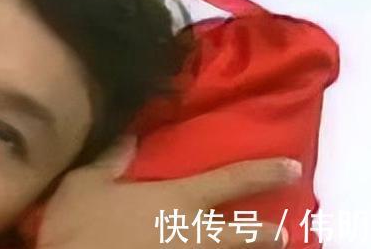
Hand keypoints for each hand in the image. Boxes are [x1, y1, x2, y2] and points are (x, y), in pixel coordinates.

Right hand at [35, 137, 299, 248]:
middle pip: (242, 236)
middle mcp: (192, 234)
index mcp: (177, 200)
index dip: (264, 173)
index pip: (231, 181)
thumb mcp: (85, 183)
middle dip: (266, 235)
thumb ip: (111, 159)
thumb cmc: (78, 226)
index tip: (292, 167)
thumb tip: (131, 135)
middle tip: (284, 234)